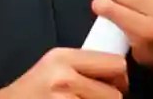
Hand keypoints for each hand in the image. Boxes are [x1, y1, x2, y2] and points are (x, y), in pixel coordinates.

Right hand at [0, 47, 127, 97]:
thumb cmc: (33, 89)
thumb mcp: (53, 65)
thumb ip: (82, 64)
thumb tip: (120, 70)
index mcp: (63, 57)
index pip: (115, 64)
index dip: (119, 77)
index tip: (112, 84)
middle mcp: (64, 77)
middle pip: (115, 93)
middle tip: (94, 98)